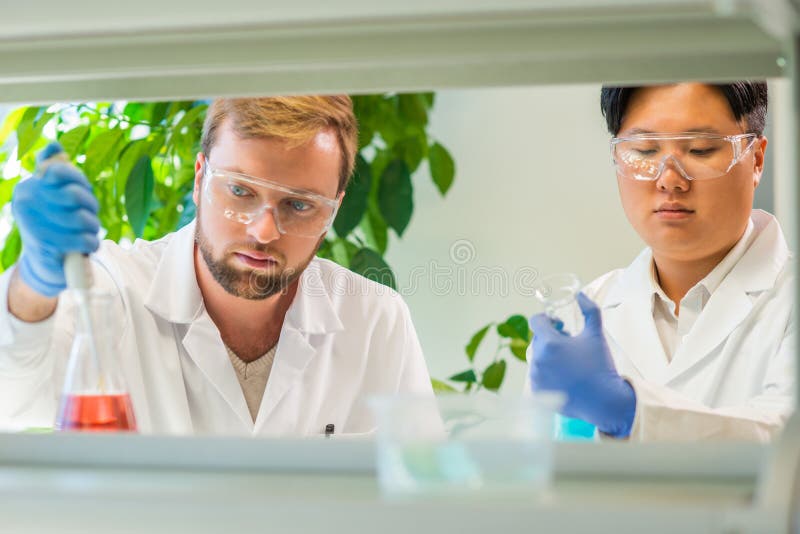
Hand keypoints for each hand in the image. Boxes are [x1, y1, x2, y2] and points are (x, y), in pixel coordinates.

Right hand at [11, 143, 99, 296]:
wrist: (42, 261)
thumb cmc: (52, 221)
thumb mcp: (50, 193)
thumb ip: (54, 169)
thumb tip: (55, 146)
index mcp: (28, 187)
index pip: (59, 170)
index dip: (79, 180)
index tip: (84, 189)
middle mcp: (26, 204)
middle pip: (76, 195)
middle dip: (91, 205)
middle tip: (91, 212)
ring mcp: (35, 227)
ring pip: (83, 219)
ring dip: (93, 226)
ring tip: (89, 230)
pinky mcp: (49, 250)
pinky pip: (85, 241)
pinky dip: (93, 243)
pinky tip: (89, 244)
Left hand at [528, 292, 635, 437]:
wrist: (604, 400)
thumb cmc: (600, 365)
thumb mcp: (596, 334)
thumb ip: (590, 310)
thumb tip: (581, 294)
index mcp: (549, 343)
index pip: (536, 321)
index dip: (547, 319)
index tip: (559, 324)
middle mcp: (538, 359)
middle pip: (538, 340)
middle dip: (551, 338)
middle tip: (569, 343)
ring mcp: (536, 377)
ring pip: (538, 358)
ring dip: (549, 355)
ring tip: (568, 360)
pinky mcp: (537, 391)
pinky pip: (537, 375)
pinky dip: (547, 372)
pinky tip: (564, 376)